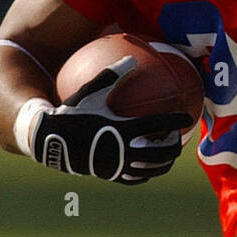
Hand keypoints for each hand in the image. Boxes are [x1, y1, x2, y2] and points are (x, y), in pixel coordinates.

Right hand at [30, 58, 193, 184]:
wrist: (48, 140)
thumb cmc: (71, 112)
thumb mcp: (90, 91)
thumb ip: (112, 75)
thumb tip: (132, 58)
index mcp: (123, 128)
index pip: (160, 125)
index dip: (177, 121)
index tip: (188, 116)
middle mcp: (124, 150)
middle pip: (162, 152)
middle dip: (175, 145)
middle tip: (179, 137)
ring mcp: (118, 165)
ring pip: (152, 169)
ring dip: (164, 162)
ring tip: (169, 154)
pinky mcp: (111, 175)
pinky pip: (136, 178)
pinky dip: (147, 173)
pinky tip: (150, 167)